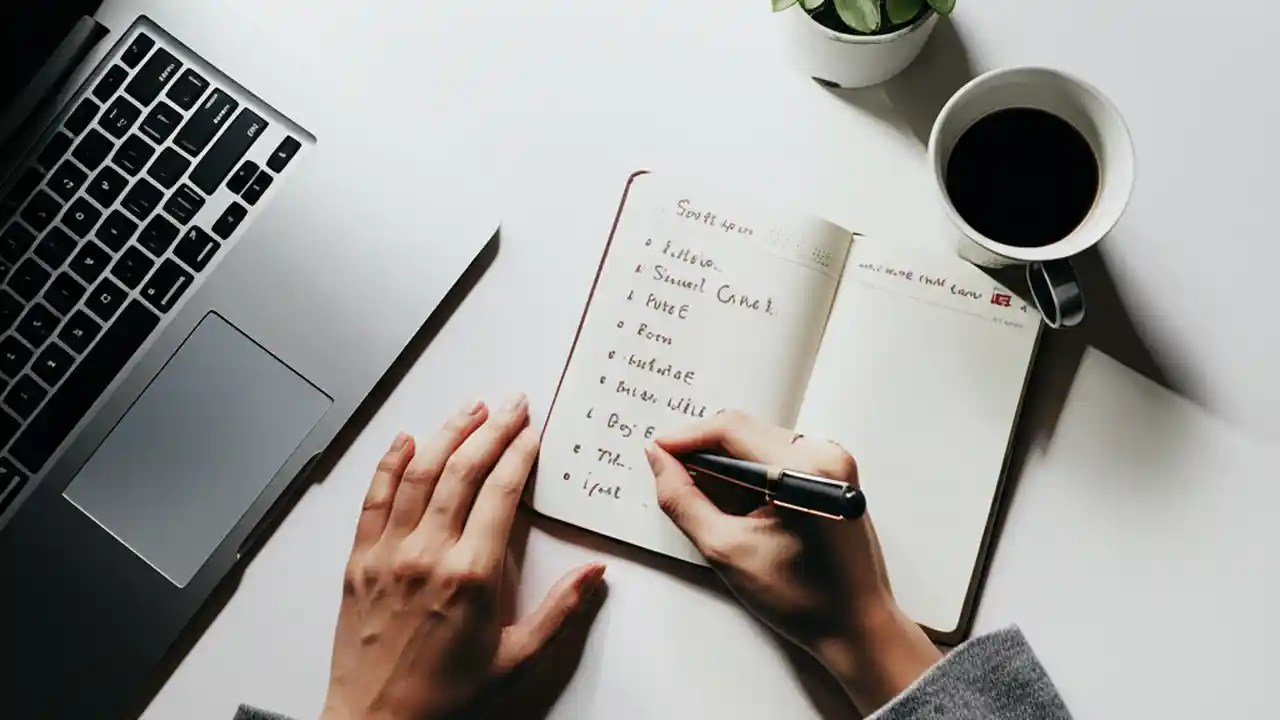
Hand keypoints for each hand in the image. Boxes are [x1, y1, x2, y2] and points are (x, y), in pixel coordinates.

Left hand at [322, 395, 605, 719]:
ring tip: (471, 408)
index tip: (532, 434)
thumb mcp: (516, 661)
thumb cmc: (444, 700)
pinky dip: (389, 463)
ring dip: (447, 433)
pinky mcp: (358, 561)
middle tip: (512, 404)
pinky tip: (404, 441)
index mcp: (471, 576)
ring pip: (418, 473)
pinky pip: (373, 499)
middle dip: (492, 428)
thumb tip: (594, 573)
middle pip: (462, 470)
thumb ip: (560, 612)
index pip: (500, 492)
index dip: (519, 454)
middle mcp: (427, 555)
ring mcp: (388, 554)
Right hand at [645, 411, 939, 713]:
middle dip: (704, 454)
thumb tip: (658, 460)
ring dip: (727, 467)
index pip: (731, 429)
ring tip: (715, 509)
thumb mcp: (726, 550)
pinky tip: (742, 510)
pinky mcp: (834, 475)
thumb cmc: (802, 599)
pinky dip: (750, 476)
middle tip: (674, 482)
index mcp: (805, 469)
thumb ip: (683, 500)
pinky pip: (778, 458)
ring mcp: (834, 462)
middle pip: (745, 431)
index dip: (686, 437)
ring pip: (758, 443)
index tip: (656, 451)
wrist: (856, 627)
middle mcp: (825, 454)